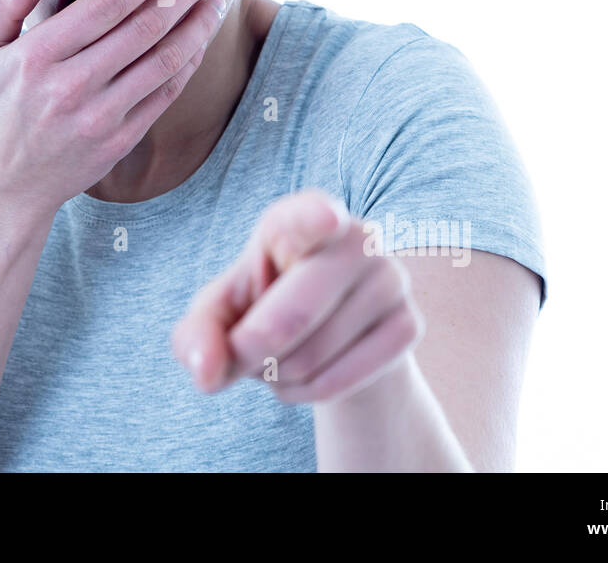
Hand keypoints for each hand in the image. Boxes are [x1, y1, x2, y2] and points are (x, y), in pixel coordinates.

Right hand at [0, 0, 226, 216]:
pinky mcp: (120, 140)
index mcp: (37, 56)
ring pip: (163, 60)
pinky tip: (199, 39)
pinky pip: (165, 93)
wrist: (8, 185)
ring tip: (215, 0)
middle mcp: (70, 85)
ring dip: (196, 26)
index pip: (105, 5)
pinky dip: (188, 63)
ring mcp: (99, 116)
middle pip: (142, 27)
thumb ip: (5, 5)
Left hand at [169, 189, 423, 404]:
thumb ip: (197, 335)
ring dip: (277, 374)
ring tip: (281, 354)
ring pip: (311, 356)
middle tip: (240, 357)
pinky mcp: (409, 325)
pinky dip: (305, 392)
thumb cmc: (261, 308)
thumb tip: (205, 373)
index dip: (316, 218)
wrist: (325, 337)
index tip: (328, 219)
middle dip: (250, 350)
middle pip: (294, 315)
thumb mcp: (219, 315)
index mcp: (300, 219)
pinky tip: (307, 372)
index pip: (309, 215)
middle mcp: (356, 238)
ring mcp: (390, 278)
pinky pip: (338, 381)